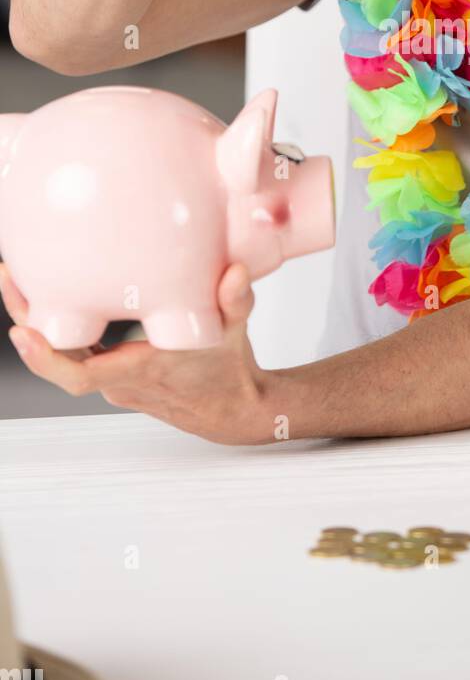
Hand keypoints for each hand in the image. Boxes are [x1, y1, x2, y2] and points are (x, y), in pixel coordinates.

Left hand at [1, 262, 270, 445]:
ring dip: (38, 317)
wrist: (230, 407)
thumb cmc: (229, 369)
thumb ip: (236, 301)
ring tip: (19, 272)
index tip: (21, 333)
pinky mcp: (113, 370)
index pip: (78, 375)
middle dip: (27, 317)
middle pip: (55, 358)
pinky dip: (59, 325)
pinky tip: (52, 290)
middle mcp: (117, 377)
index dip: (45, 359)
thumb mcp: (236, 330)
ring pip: (63, 352)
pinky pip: (75, 350)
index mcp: (140, 369)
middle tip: (9, 273)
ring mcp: (111, 377)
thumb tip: (236, 272)